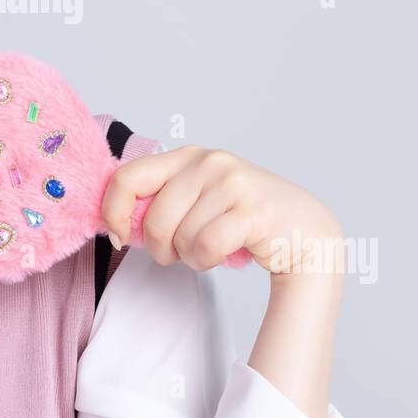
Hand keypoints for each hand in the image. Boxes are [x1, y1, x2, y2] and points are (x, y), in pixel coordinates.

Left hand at [101, 146, 344, 275]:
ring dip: (191, 257)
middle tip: (182, 252)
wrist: (305, 232)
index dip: (113, 212)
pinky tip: (223, 255)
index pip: (127, 177)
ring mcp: (232, 183)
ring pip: (181, 238)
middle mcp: (209, 162)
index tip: (119, 236)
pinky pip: (205, 247)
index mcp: (188, 156)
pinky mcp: (253, 210)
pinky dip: (208, 261)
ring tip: (212, 247)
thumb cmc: (244, 219)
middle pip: (154, 220)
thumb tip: (113, 222)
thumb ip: (161, 201)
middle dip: (161, 249)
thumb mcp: (199, 197)